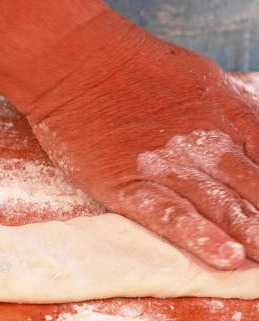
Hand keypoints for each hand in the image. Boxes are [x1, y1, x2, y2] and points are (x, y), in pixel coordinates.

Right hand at [27, 22, 258, 269]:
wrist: (78, 65)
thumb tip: (252, 134)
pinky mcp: (129, 185)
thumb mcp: (203, 79)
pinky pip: (169, 214)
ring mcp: (167, 166)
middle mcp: (206, 144)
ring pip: (222, 206)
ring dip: (251, 235)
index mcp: (230, 115)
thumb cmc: (135, 68)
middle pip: (256, 189)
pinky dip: (199, 235)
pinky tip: (224, 255)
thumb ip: (233, 112)